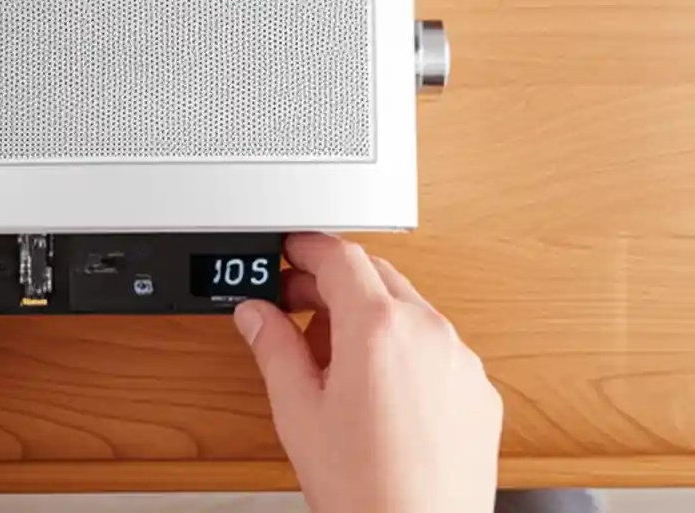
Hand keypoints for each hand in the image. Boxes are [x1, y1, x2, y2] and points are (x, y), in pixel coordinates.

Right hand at [233, 233, 502, 512]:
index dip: (307, 247)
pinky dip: (403, 350)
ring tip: (333, 363)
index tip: (290, 251)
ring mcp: (460, 361)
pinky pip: (436, 348)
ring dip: (368, 316)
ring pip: (408, 310)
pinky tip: (376, 391)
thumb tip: (256, 315)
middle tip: (296, 306)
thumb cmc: (364, 489)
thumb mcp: (298, 411)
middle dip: (333, 283)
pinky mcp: (478, 390)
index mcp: (377, 328)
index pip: (340, 256)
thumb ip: (273, 348)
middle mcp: (428, 333)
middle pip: (376, 275)